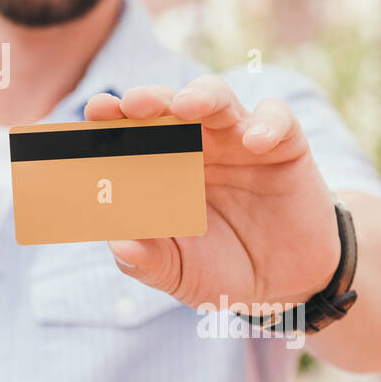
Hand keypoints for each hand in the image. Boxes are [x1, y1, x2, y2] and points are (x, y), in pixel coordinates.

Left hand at [84, 76, 340, 312]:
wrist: (285, 286)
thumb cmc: (219, 270)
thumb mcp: (180, 272)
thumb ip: (148, 260)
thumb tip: (118, 246)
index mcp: (159, 166)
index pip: (130, 131)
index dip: (111, 118)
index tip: (95, 112)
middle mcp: (195, 144)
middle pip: (168, 104)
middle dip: (149, 99)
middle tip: (132, 104)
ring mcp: (238, 140)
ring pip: (217, 98)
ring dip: (200, 96)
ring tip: (185, 106)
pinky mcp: (284, 145)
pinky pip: (276, 119)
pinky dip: (266, 124)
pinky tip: (254, 142)